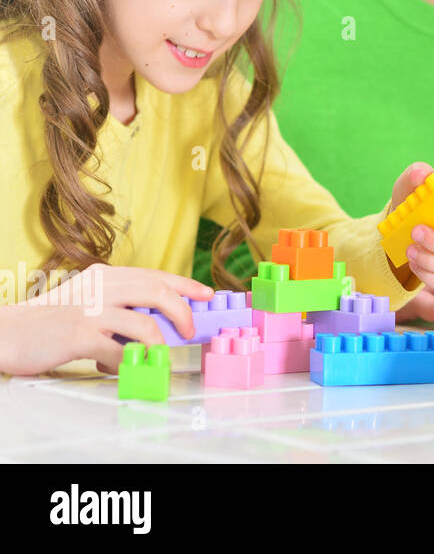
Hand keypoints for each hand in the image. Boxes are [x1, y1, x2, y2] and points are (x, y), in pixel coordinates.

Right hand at [0, 264, 213, 374]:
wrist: (7, 332)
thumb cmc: (50, 320)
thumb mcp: (87, 299)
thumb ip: (118, 303)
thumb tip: (155, 319)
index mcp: (106, 275)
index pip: (155, 275)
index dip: (185, 285)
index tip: (206, 295)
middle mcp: (102, 287)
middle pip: (158, 292)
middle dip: (182, 312)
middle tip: (189, 330)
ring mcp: (93, 311)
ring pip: (145, 324)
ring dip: (157, 343)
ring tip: (156, 355)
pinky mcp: (82, 336)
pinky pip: (119, 351)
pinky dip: (125, 362)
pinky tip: (114, 365)